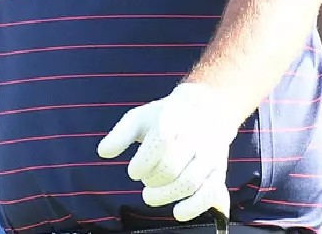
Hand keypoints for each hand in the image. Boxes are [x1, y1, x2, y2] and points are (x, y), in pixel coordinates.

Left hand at [96, 83, 236, 222]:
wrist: (207, 110)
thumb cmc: (166, 117)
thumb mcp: (140, 117)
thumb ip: (120, 135)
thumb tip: (103, 152)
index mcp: (172, 120)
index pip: (161, 141)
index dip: (144, 162)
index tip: (133, 171)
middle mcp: (193, 139)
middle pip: (172, 167)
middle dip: (152, 180)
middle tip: (144, 181)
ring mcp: (208, 157)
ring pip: (190, 182)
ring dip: (166, 195)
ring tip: (150, 196)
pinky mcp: (218, 172)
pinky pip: (210, 193)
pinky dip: (194, 207)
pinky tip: (177, 212)